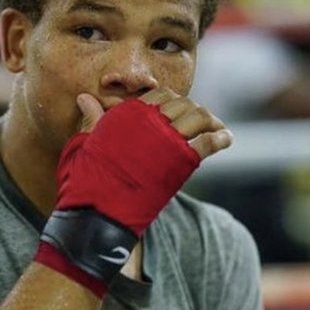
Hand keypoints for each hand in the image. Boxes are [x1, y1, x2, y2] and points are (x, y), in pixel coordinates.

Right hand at [36, 89, 232, 296]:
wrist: (96, 214)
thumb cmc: (84, 182)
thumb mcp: (83, 146)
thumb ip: (91, 120)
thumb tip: (84, 97)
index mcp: (126, 116)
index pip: (159, 96)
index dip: (172, 100)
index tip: (178, 108)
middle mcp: (148, 122)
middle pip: (183, 104)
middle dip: (194, 109)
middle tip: (201, 118)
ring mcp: (166, 141)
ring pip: (198, 117)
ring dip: (210, 120)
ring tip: (217, 127)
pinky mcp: (179, 162)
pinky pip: (207, 142)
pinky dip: (220, 138)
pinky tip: (227, 138)